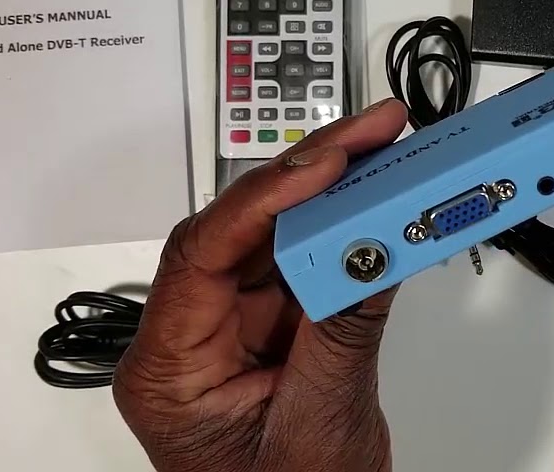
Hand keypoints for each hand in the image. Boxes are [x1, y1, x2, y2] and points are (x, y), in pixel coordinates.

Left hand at [113, 99, 408, 471]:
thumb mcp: (319, 421)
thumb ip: (345, 327)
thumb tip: (376, 246)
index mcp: (168, 366)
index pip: (202, 253)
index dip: (264, 196)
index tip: (324, 164)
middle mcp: (193, 333)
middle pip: (241, 227)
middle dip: (309, 173)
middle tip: (371, 132)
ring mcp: (235, 325)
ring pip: (276, 233)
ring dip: (334, 191)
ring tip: (385, 151)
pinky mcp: (275, 323)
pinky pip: (307, 261)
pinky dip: (348, 229)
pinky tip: (380, 198)